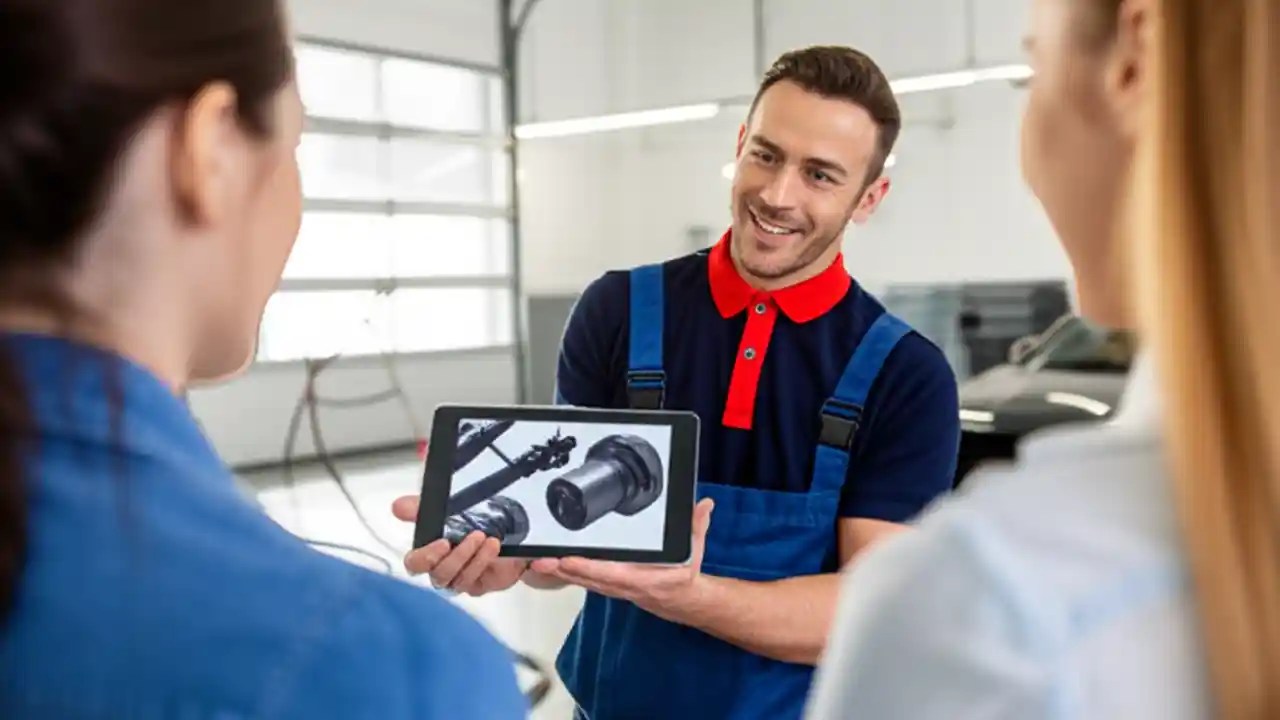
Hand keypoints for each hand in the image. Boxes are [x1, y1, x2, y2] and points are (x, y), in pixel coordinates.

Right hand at [392, 495, 528, 595]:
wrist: (507, 526)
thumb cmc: (476, 518)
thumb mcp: (450, 506)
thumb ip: (421, 508)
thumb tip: (397, 506)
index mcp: (429, 551)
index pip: (415, 563)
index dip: (425, 557)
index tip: (443, 543)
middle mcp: (442, 568)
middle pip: (438, 575)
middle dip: (457, 556)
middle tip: (475, 535)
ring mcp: (459, 579)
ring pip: (457, 581)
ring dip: (474, 558)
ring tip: (488, 539)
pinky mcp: (478, 585)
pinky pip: (475, 584)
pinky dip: (484, 562)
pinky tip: (493, 547)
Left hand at [531, 498, 714, 619]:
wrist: (681, 601)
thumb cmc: (683, 576)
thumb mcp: (695, 550)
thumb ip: (697, 525)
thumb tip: (705, 505)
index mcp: (645, 579)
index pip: (612, 573)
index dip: (588, 568)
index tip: (568, 559)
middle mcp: (625, 586)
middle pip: (588, 579)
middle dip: (562, 570)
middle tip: (540, 559)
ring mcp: (614, 589)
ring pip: (581, 582)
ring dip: (558, 573)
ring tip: (537, 561)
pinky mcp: (607, 586)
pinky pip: (583, 582)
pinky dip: (564, 574)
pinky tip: (549, 567)